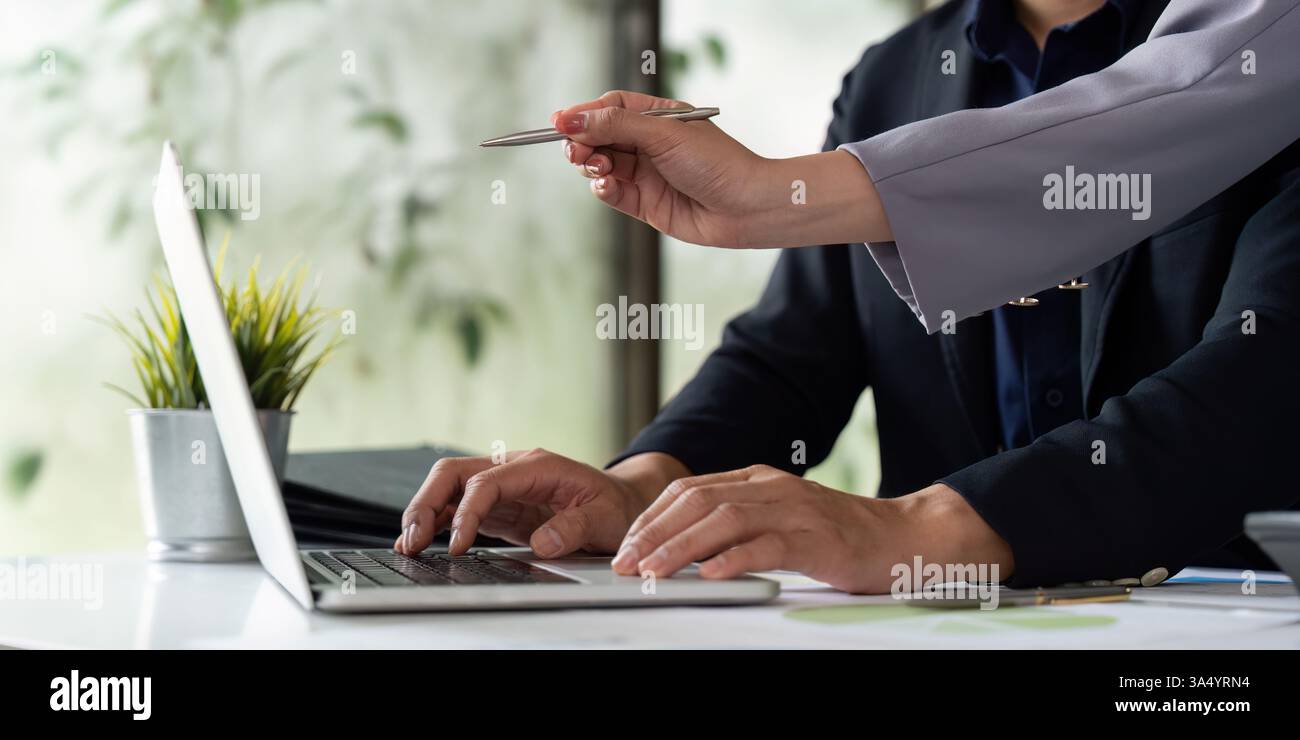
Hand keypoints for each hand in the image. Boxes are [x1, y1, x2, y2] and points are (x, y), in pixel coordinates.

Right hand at [394, 449, 689, 558]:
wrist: (624, 503)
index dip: (466, 513)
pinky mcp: (500, 506)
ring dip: (425, 513)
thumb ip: (574, 527)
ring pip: (450, 488)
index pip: (486, 483)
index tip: (457, 545)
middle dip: (427, 503)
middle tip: (413, 539)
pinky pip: (459, 507)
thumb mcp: (605, 517)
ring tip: (408, 545)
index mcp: (537, 466)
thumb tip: (543, 542)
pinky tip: (422, 542)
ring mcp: (503, 486)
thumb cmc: (616, 506)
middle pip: (454, 474)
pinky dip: (439, 523)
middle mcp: (513, 469)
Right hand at [553, 91, 888, 247]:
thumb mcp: (662, 134)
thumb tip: (570, 119)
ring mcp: (646, 174)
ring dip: (592, 166)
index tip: (559, 122)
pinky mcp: (645, 204)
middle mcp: (649, 144)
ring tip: (596, 168)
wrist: (746, 207)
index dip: (583, 115)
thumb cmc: (715, 163)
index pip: (609, 109)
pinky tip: (605, 186)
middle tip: (575, 151)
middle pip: (600, 138)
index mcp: (657, 117)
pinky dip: (603, 189)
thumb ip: (614, 126)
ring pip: (602, 166)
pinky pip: (613, 193)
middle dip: (583, 143)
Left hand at [610, 465, 1013, 593]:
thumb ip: (737, 522)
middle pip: (698, 501)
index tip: (625, 547)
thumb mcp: (778, 517)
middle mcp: (770, 487)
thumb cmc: (836, 534)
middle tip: (626, 563)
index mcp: (755, 479)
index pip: (688, 490)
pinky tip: (712, 574)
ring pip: (725, 521)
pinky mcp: (816, 538)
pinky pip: (769, 545)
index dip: (651, 518)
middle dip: (654, 533)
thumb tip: (682, 547)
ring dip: (682, 548)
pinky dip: (736, 558)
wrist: (901, 535)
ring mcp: (794, 509)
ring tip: (655, 571)